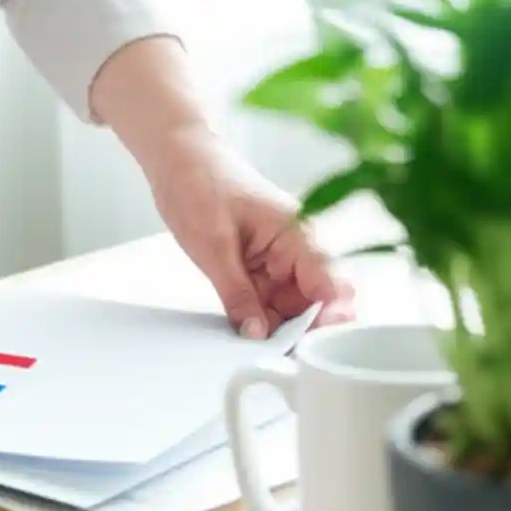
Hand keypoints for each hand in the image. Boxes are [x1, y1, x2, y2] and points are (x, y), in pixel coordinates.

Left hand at [147, 129, 355, 336]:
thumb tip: (256, 332)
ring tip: (259, 345)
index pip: (331, 284)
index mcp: (298, 234)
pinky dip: (259, 316)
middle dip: (303, 329)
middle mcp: (296, 249)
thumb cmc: (200, 184)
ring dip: (279, 326)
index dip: (329, 317)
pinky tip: (248, 329)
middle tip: (280, 351)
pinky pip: (268, 300)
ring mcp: (278, 260)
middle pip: (316, 302)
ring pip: (292, 306)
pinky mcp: (259, 267)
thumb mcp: (214, 245)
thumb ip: (237, 293)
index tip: (312, 342)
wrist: (179, 159)